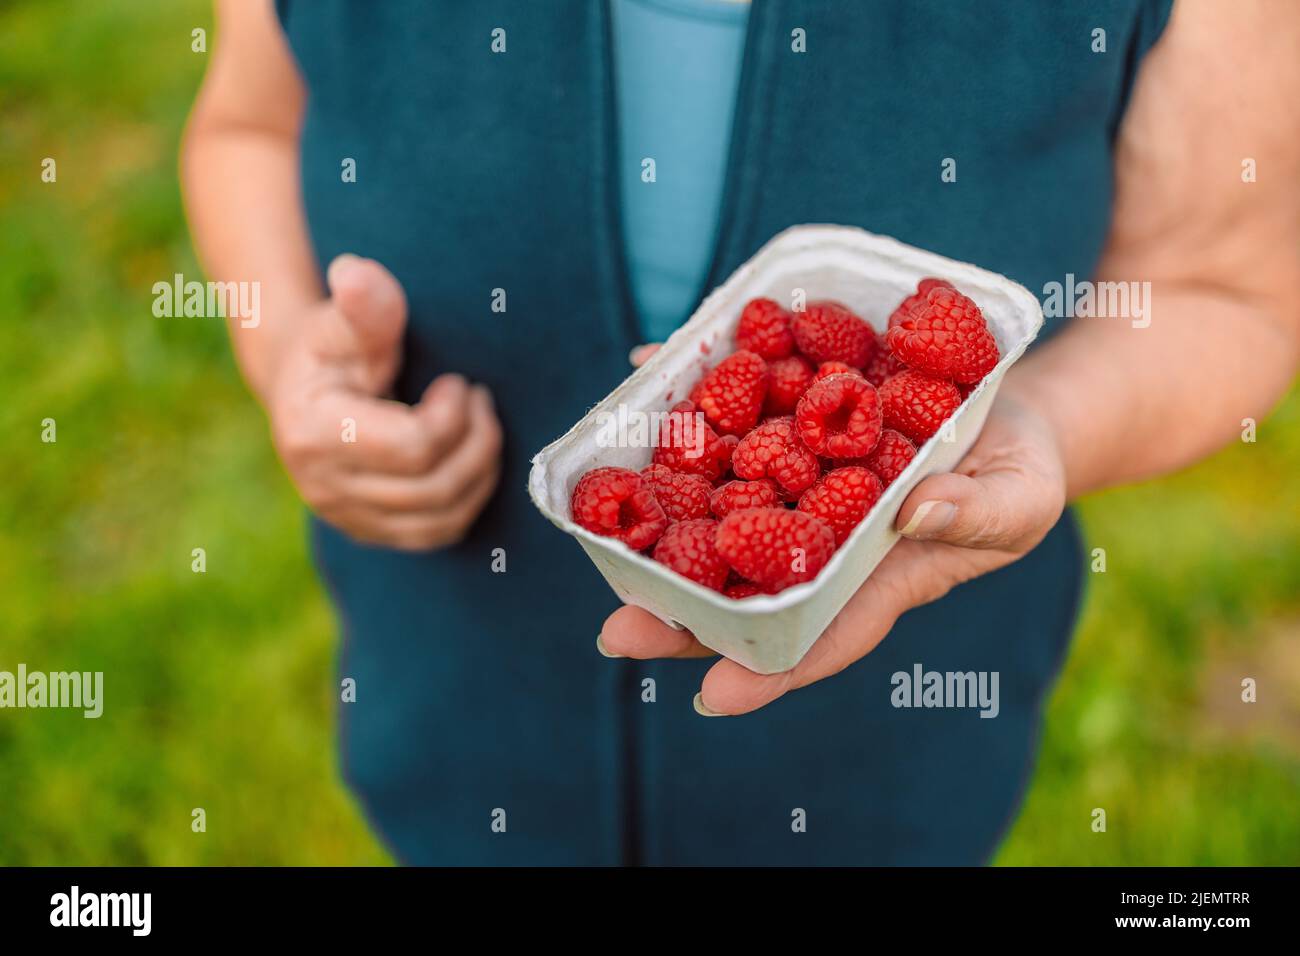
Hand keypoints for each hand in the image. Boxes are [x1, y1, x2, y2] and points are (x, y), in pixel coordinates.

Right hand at [266, 254, 501, 549]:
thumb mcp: (341, 321)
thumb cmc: (327, 347)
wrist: (300, 388)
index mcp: (315, 434)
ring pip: (441, 518)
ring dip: (480, 471)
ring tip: (483, 426)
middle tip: (484, 401)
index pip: (413, 448)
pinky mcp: (369, 531)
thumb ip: (362, 306)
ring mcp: (346, 517)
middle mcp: (325, 487)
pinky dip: (468, 501)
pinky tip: (472, 461)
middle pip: (434, 487)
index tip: (459, 382)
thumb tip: (356, 272)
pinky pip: (435, 533)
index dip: (453, 415)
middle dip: (477, 442)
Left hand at [599, 375, 1066, 714]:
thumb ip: (981, 511)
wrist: (1000, 402)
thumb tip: (916, 513)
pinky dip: (690, 403)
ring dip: (663, 520)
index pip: (822, 634)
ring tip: (599, 528)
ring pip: (721, 513)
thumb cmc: (1019, 467)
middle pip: (746, 590)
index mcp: (881, 577)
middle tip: (618, 633)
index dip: (771, 669)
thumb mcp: (1022, 493)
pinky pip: (731, 423)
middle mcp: (823, 542)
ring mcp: (800, 488)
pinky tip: (644, 374)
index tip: (714, 697)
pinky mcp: (788, 430)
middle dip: (681, 615)